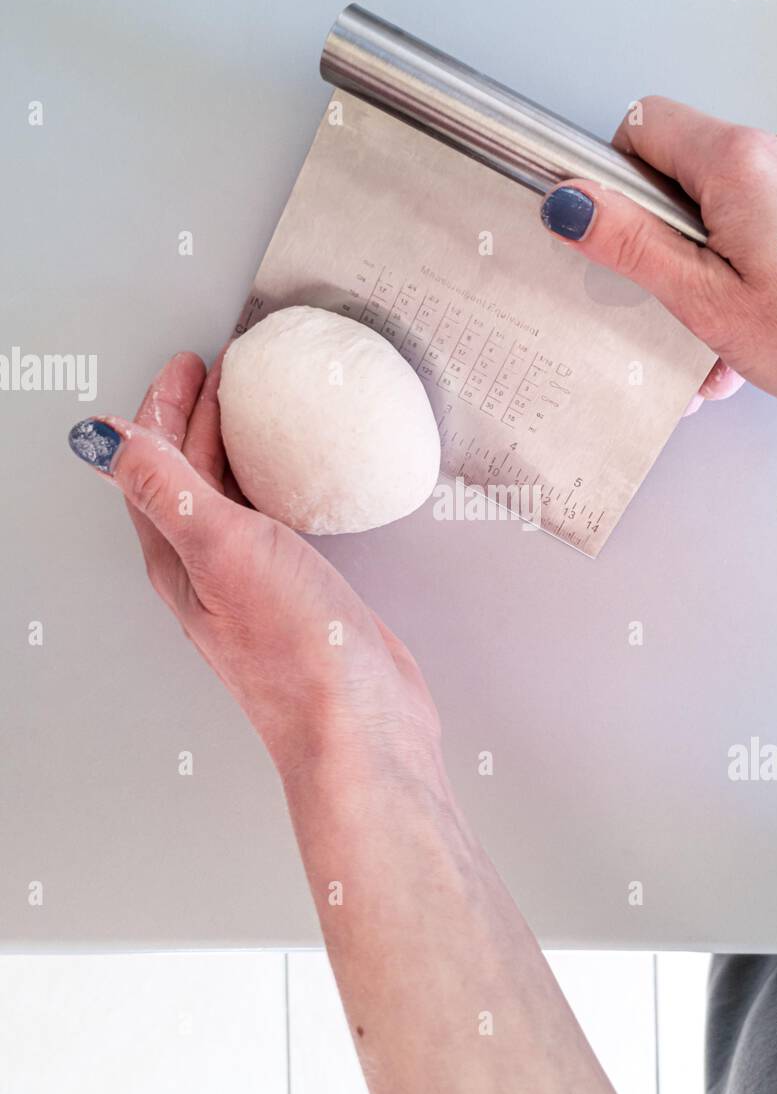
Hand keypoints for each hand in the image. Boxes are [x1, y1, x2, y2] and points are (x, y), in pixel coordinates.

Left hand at [68, 352, 440, 778]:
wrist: (358, 727)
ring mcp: (252, 584)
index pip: (152, 465)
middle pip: (187, 478)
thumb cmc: (294, 652)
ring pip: (230, 498)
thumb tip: (100, 438)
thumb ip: (164, 488)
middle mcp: (207, 570)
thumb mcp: (222, 550)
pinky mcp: (298, 594)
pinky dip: (276, 484)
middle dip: (197, 420)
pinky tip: (300, 480)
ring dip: (234, 449)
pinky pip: (273, 521)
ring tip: (254, 411)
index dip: (163, 409)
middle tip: (219, 374)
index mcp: (177, 557)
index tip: (188, 365)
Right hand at [540, 98, 776, 443]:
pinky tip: (769, 320)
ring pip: (732, 205)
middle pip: (687, 172)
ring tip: (737, 330)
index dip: (618, 181)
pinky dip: (758, 266)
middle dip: (675, 245)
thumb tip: (572, 203)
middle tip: (690, 303)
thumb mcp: (709, 304)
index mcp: (743, 161)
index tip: (620, 233)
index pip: (643, 125)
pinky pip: (774, 217)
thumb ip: (632, 245)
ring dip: (718, 268)